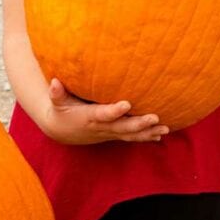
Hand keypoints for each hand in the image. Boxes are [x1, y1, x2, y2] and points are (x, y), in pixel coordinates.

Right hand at [41, 79, 167, 143]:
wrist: (62, 131)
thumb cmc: (61, 111)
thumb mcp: (56, 102)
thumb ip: (57, 93)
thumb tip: (54, 81)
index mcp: (89, 118)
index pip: (103, 114)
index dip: (114, 111)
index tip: (127, 104)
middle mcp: (101, 127)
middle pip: (122, 127)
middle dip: (139, 124)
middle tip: (155, 118)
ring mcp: (109, 133)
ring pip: (130, 134)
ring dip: (147, 132)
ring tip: (165, 128)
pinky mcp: (113, 135)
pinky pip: (131, 137)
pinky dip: (145, 137)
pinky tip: (160, 134)